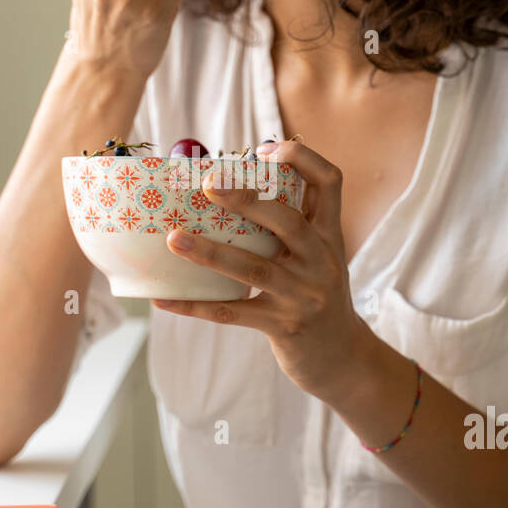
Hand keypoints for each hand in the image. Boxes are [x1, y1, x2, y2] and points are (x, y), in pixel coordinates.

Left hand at [151, 139, 377, 399]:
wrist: (343, 358)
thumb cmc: (318, 296)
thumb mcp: (319, 257)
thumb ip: (292, 227)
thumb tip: (234, 188)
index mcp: (330, 235)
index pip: (330, 182)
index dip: (301, 157)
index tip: (264, 149)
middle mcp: (321, 261)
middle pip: (288, 221)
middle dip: (246, 200)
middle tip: (208, 185)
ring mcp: (303, 296)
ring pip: (253, 269)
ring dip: (209, 252)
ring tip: (173, 238)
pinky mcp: (283, 327)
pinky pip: (232, 313)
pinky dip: (194, 306)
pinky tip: (163, 299)